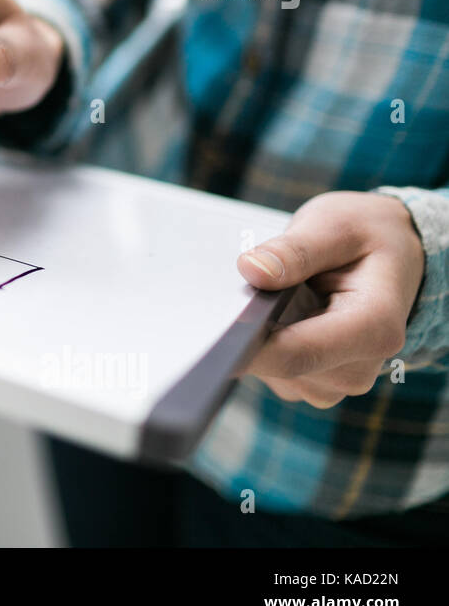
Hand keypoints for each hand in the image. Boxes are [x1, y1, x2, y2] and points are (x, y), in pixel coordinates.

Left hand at [238, 191, 425, 407]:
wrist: (397, 254)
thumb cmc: (366, 236)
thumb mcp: (334, 227)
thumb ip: (295, 250)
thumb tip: (251, 270)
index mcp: (374, 328)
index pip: (298, 354)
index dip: (247, 347)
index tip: (208, 332)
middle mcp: (361, 365)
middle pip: (283, 367)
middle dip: (250, 336)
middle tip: (231, 297)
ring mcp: (340, 378)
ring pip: (276, 374)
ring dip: (258, 340)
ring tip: (264, 298)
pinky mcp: (318, 379)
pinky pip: (276, 372)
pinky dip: (263, 345)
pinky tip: (268, 314)